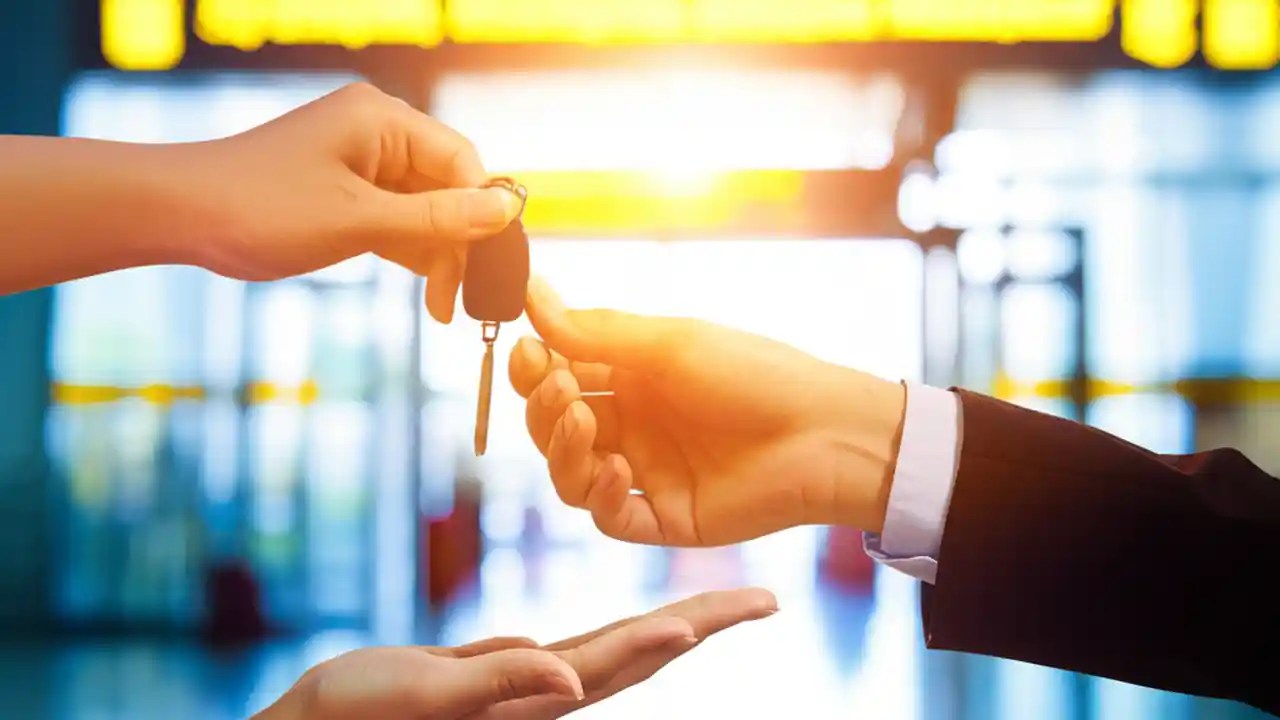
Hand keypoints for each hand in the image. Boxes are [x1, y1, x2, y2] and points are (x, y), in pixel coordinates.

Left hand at [178, 81, 520, 321]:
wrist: (176, 215)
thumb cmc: (260, 209)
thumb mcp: (359, 221)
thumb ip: (437, 219)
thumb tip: (507, 210)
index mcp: (382, 119)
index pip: (462, 162)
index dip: (484, 215)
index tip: (491, 270)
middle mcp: (376, 131)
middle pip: (448, 186)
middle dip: (460, 243)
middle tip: (462, 299)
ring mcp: (359, 160)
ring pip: (424, 208)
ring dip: (437, 254)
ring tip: (444, 305)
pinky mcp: (344, 189)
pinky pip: (396, 217)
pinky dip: (410, 250)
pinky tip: (427, 290)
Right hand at [253, 588, 776, 719]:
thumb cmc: (359, 714)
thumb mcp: (428, 695)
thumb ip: (499, 685)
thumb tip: (573, 678)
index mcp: (533, 699)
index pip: (624, 659)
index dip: (677, 632)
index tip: (734, 609)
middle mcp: (542, 695)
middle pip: (640, 653)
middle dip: (703, 623)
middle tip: (765, 600)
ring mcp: (526, 687)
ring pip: (616, 651)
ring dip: (672, 628)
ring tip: (722, 611)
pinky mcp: (500, 675)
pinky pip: (575, 650)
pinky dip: (617, 637)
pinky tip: (637, 632)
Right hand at [509, 278, 907, 545]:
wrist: (824, 433)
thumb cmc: (755, 374)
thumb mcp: (670, 343)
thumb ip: (595, 330)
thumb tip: (531, 290)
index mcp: (633, 376)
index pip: (558, 375)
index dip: (534, 368)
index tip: (528, 352)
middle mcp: (634, 425)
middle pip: (555, 426)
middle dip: (544, 408)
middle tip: (562, 389)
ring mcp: (647, 473)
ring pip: (570, 475)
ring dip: (562, 451)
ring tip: (584, 423)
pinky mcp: (666, 517)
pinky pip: (609, 518)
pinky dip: (599, 496)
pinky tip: (616, 471)